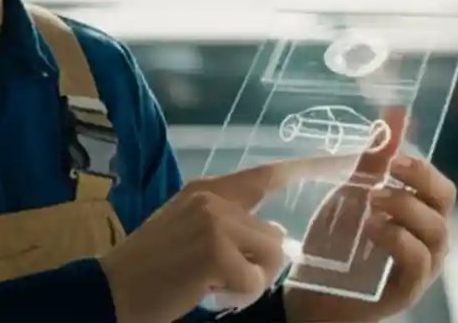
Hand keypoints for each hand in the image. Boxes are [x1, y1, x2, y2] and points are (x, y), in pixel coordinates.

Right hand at [99, 155, 352, 322]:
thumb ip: (228, 226)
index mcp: (207, 189)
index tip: (350, 160)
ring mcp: (213, 221)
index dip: (311, 169)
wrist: (108, 292)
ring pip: (270, 259)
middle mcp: (213, 197)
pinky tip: (202, 293)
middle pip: (275, 235)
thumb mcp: (189, 234)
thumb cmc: (149, 271)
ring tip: (206, 284)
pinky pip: (255, 283)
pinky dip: (235, 298)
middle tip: (214, 279)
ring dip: (247, 283)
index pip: (270, 174)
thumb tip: (277, 240)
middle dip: (258, 268)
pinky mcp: (214, 250)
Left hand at [283, 109, 457, 322]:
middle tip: (387, 171)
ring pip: (435, 231)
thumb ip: (375, 158)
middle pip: (445, 202)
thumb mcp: (354, 192)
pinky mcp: (408, 289)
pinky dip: (398, 239)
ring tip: (372, 201)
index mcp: (421, 213)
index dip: (421, 167)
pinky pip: (418, 261)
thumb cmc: (340, 241)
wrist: (313, 289)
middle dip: (419, 181)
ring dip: (404, 208)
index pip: (439, 186)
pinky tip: (372, 228)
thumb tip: (397, 111)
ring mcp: (423, 266)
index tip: (393, 156)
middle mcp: (429, 238)